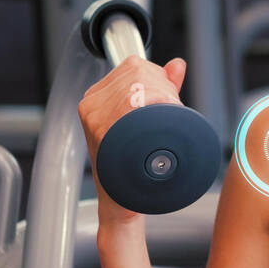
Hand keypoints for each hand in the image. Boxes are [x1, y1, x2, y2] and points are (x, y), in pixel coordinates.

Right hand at [78, 56, 186, 226]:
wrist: (122, 203)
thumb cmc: (135, 165)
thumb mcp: (147, 121)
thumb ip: (162, 88)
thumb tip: (177, 64)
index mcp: (97, 96)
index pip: (135, 65)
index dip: (159, 80)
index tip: (166, 103)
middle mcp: (91, 103)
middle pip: (140, 72)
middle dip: (164, 90)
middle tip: (167, 117)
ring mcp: (94, 117)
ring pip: (140, 86)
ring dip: (162, 102)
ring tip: (160, 127)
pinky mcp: (101, 131)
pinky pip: (133, 104)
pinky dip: (152, 112)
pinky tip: (153, 129)